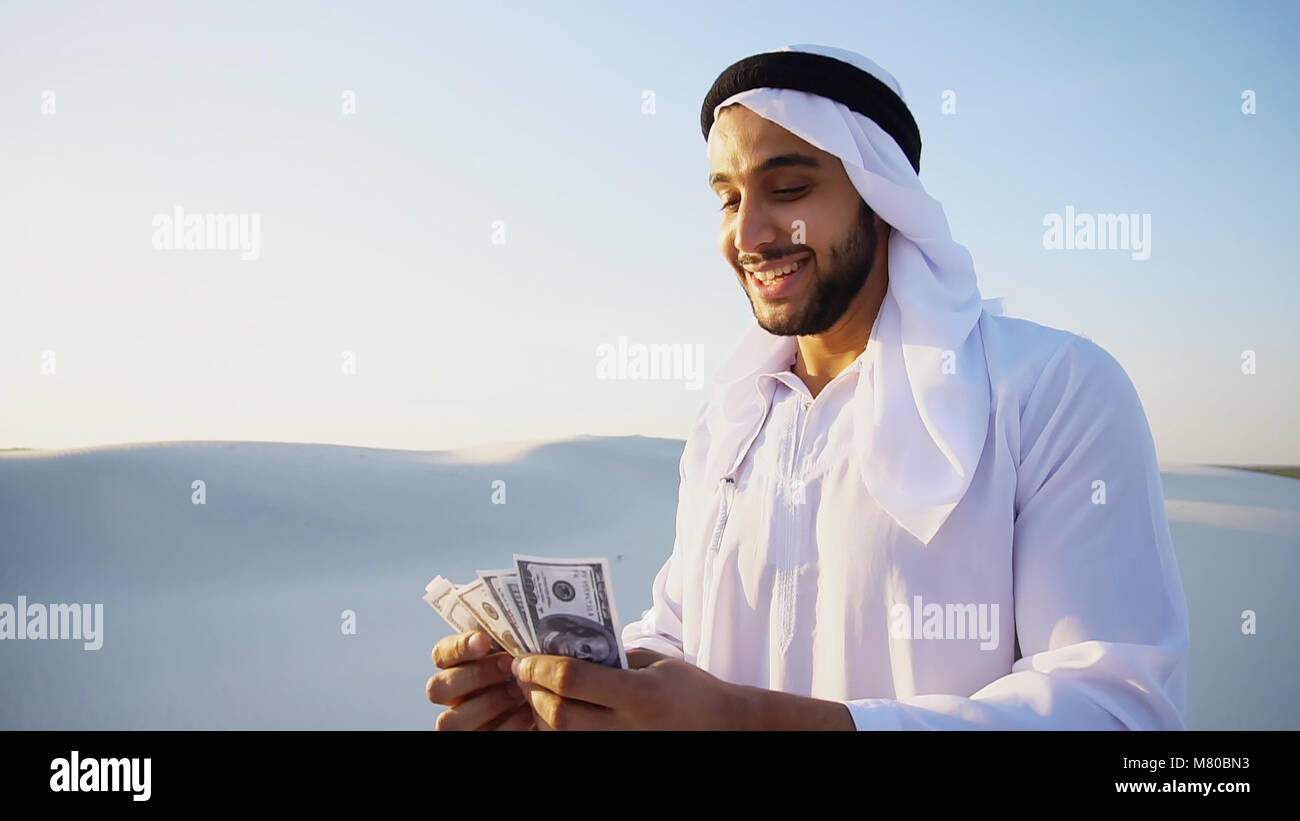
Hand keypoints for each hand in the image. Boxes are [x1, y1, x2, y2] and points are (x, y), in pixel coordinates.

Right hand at [427, 630, 534, 730]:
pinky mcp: (477, 737)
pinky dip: (507, 725)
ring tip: (518, 691)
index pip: (440, 655)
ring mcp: (460, 722)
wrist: (550, 699)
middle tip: (508, 666)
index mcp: (454, 667)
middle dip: (475, 676)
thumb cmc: (528, 668)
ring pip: (451, 720)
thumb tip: (506, 627)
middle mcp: (451, 695)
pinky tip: (527, 712)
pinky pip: (483, 735)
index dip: (458, 648)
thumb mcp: (516, 650)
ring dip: (488, 704)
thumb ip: (504, 638)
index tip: (484, 641)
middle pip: (438, 688)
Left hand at [512, 647, 747, 729]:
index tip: (525, 659)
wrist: (724, 729)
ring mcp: (622, 748)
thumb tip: (568, 652)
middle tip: (524, 675)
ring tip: (537, 694)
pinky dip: (561, 731)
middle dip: (532, 693)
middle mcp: (627, 729)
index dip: (540, 667)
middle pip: (557, 714)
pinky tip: (558, 715)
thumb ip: (613, 660)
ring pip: (561, 736)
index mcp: (639, 695)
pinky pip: (578, 745)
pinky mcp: (619, 758)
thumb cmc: (691, 690)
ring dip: (541, 715)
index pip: (571, 679)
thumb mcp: (656, 663)